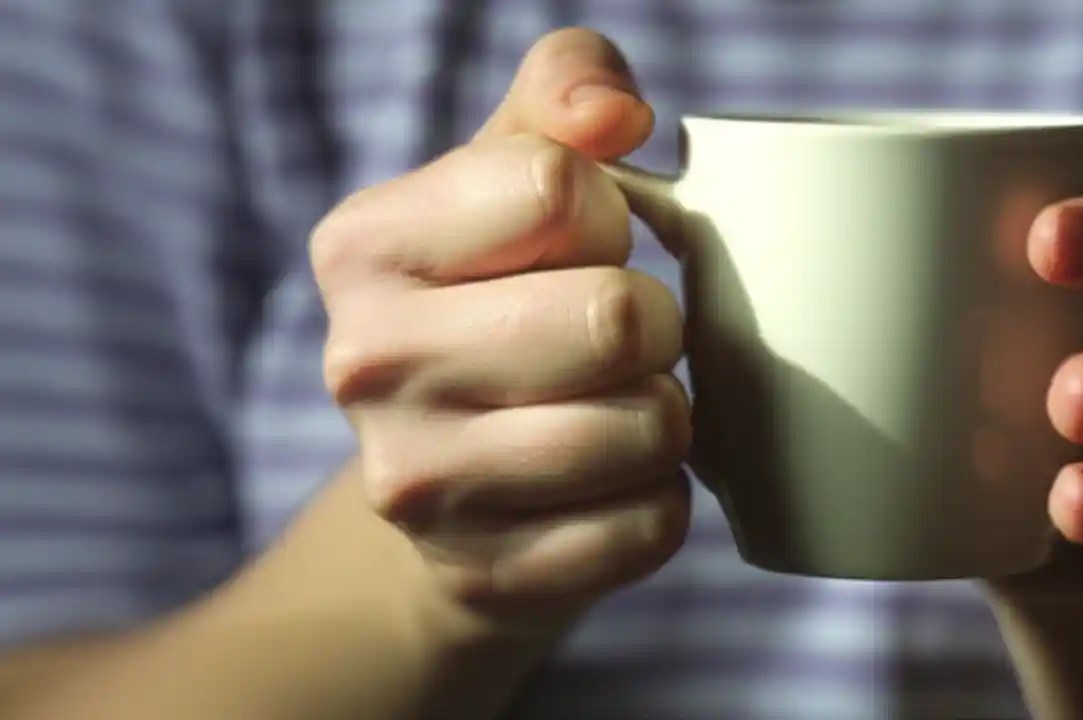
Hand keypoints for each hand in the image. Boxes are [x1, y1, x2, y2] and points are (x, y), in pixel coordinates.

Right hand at [309, 30, 688, 635]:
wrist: (450, 484)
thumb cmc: (500, 301)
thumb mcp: (510, 175)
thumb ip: (561, 92)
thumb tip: (615, 113)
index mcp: (363, 245)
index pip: (559, 188)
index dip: (607, 214)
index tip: (578, 247)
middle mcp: (364, 364)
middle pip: (613, 316)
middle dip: (652, 321)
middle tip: (617, 340)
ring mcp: (418, 485)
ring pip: (646, 427)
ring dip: (664, 415)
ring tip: (615, 408)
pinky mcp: (484, 575)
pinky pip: (650, 525)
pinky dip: (659, 500)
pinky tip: (611, 483)